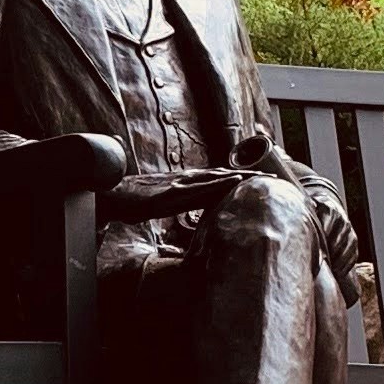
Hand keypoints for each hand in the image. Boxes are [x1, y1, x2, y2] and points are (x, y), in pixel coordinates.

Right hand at [101, 168, 248, 221]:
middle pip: (222, 174)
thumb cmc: (133, 202)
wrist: (110, 197)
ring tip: (262, 176)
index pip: (216, 178)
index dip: (238, 177)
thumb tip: (192, 210)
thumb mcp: (161, 204)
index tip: (259, 178)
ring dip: (240, 176)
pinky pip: (200, 188)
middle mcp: (185, 179)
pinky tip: (235, 181)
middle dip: (247, 173)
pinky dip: (220, 183)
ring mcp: (179, 185)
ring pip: (215, 178)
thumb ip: (178, 203)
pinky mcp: (171, 194)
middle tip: (273, 175)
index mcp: (184, 183)